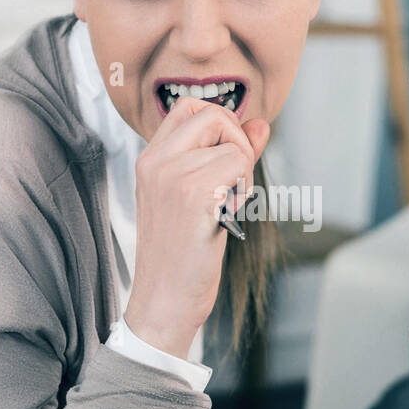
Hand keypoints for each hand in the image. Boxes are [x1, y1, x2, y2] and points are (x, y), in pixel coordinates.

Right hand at [125, 98, 269, 358]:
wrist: (164, 301)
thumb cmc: (181, 256)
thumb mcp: (197, 198)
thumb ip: (227, 155)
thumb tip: (259, 124)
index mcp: (150, 160)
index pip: (189, 107)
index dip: (220, 125)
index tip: (226, 158)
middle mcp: (155, 162)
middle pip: (214, 115)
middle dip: (237, 144)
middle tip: (232, 184)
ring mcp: (171, 177)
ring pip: (234, 145)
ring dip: (243, 174)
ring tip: (226, 206)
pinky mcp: (192, 196)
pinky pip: (238, 167)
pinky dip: (244, 191)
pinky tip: (227, 216)